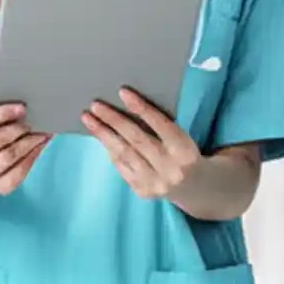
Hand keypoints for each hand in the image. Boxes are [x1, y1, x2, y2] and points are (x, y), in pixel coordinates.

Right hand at [0, 93, 49, 195]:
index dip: (0, 114)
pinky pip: (20, 172)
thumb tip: (0, 83)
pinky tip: (41, 143)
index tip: (21, 107)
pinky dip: (33, 156)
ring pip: (9, 157)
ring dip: (30, 142)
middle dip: (17, 129)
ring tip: (44, 130)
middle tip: (36, 119)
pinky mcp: (0, 187)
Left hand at [81, 88, 200, 199]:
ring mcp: (155, 182)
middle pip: (137, 139)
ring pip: (124, 154)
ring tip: (88, 118)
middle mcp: (170, 168)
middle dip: (114, 120)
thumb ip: (162, 126)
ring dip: (103, 134)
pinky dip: (110, 149)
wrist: (194, 188)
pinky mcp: (143, 191)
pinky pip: (122, 166)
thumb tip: (128, 104)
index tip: (122, 92)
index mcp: (184, 150)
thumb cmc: (184, 152)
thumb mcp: (182, 137)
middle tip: (96, 105)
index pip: (160, 125)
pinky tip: (101, 136)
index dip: (141, 108)